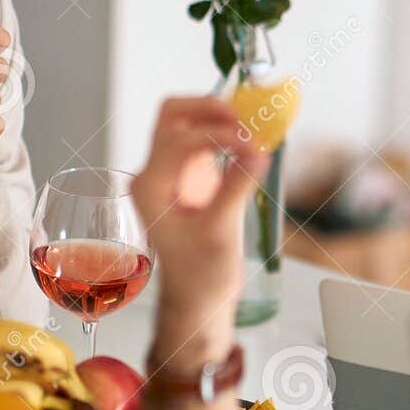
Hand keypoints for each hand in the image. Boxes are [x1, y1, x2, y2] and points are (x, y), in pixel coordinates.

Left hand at [130, 97, 268, 361]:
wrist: (196, 300)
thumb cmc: (200, 275)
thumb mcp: (220, 231)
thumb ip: (237, 187)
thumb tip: (259, 152)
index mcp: (150, 187)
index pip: (181, 139)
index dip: (220, 136)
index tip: (253, 147)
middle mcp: (153, 174)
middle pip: (174, 114)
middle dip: (210, 110)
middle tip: (245, 123)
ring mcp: (170, 174)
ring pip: (186, 122)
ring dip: (218, 119)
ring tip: (251, 133)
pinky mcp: (188, 179)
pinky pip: (203, 142)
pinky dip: (225, 136)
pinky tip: (249, 146)